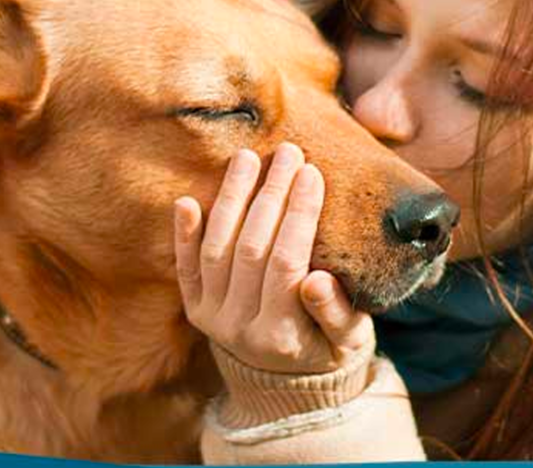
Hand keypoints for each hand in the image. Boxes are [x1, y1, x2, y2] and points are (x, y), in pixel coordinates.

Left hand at [174, 143, 373, 373]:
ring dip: (231, 200)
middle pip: (251, 250)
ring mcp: (210, 318)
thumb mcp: (348, 339)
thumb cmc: (329, 347)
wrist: (288, 379)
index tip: (312, 173)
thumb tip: (316, 281)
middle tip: (288, 153)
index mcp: (281, 337)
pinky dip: (183, 235)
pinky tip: (187, 200)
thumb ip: (336, 313)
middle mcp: (238, 329)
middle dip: (271, 196)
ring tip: (247, 157)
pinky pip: (185, 268)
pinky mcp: (194, 307)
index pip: (287, 263)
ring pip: (216, 250)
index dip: (299, 216)